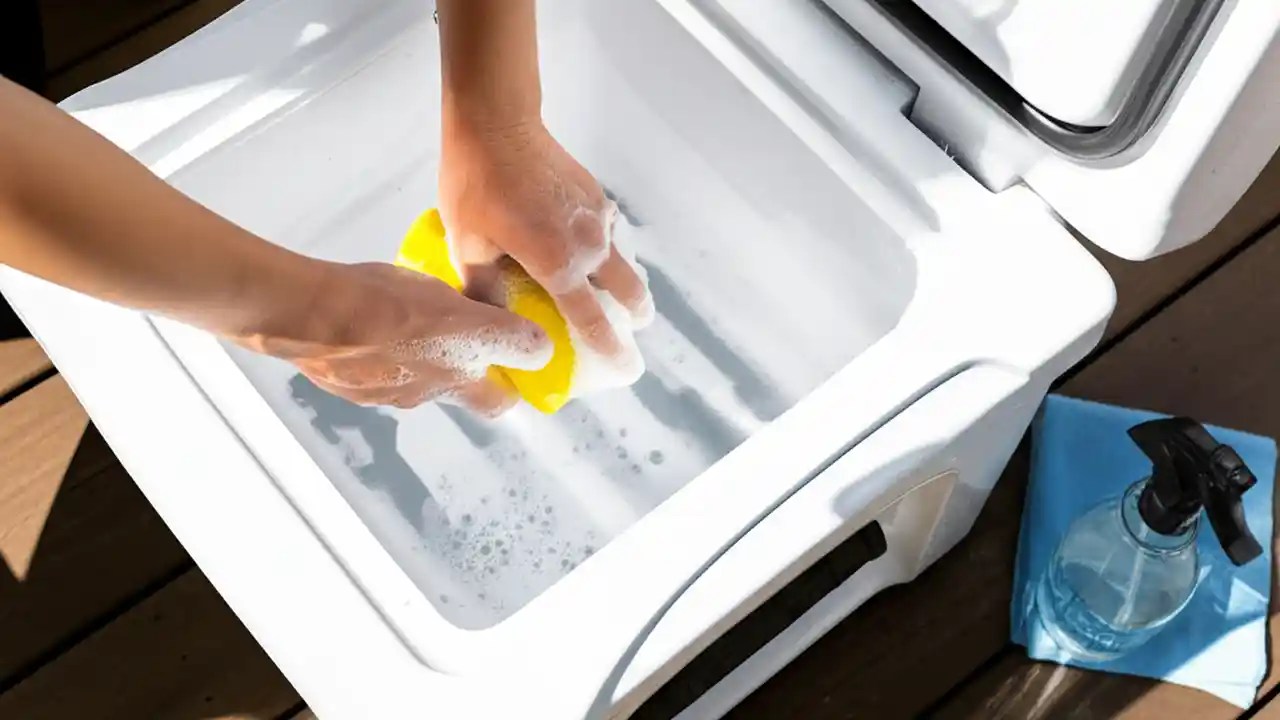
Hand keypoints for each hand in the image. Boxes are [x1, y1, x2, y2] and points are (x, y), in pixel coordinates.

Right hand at [234, 261, 551, 414]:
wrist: (313, 315)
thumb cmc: (394, 314)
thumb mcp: (469, 320)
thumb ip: (509, 338)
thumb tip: (540, 351)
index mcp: (454, 384)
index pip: (498, 402)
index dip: (512, 384)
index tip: (517, 359)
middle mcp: (418, 396)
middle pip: (453, 386)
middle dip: (462, 361)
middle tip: (462, 322)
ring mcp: (376, 389)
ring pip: (410, 370)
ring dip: (417, 348)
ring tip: (413, 306)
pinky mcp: (340, 373)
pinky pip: (369, 359)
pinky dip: (376, 341)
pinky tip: (370, 311)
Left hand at [438, 119, 652, 364]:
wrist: (497, 124)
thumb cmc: (475, 185)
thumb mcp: (467, 246)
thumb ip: (484, 291)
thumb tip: (494, 322)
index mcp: (559, 266)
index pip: (592, 320)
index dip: (610, 348)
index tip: (625, 367)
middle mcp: (590, 247)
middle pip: (629, 292)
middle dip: (633, 316)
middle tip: (629, 329)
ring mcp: (599, 219)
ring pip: (624, 261)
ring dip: (624, 282)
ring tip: (615, 294)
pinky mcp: (597, 196)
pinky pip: (611, 233)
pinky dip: (608, 248)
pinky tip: (589, 247)